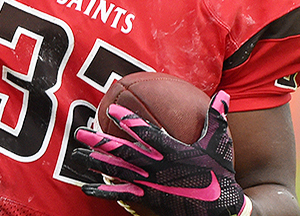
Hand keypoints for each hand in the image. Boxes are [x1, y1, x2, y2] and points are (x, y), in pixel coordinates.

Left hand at [69, 91, 250, 215]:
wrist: (220, 210)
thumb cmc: (220, 174)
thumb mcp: (220, 144)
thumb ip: (217, 118)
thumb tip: (224, 94)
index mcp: (173, 152)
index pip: (145, 134)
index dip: (127, 122)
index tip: (110, 111)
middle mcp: (158, 168)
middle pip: (123, 153)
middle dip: (100, 143)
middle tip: (80, 133)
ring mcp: (151, 185)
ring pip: (118, 172)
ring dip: (95, 163)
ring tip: (75, 155)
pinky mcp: (149, 198)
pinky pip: (122, 194)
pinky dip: (104, 191)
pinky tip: (86, 187)